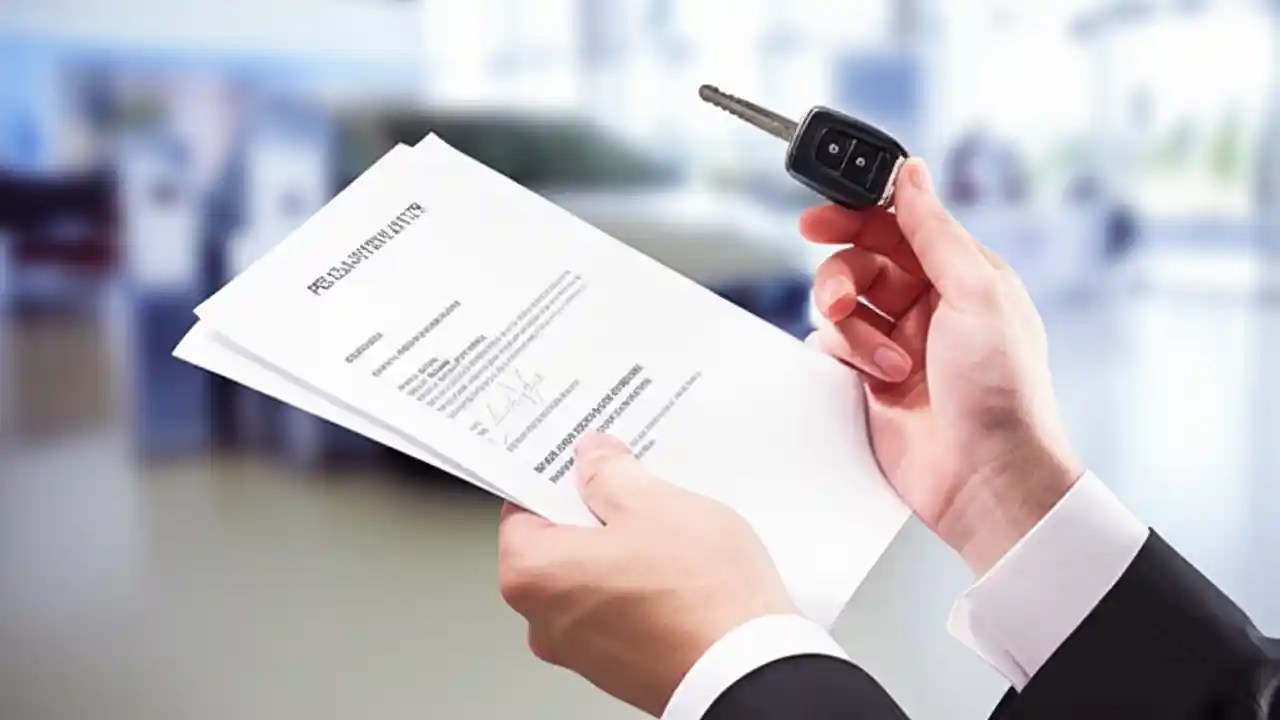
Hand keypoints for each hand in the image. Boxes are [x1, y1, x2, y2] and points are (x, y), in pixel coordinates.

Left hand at [497, 433, 793, 715]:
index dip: (561, 477)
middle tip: (641, 491)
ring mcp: (582, 651)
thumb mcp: (651, 503)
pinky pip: (619, 608)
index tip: (590, 461)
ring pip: (593, 576)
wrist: (749, 670)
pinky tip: (682, 571)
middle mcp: (544, 621)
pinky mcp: (620, 666)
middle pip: (560, 544)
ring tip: (673, 535)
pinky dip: (642, 586)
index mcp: (533, 574)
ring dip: (625, 550)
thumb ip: (609, 473)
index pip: (523, 507)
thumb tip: (592, 459)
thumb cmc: (698, 594)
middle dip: (598, 513)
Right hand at [801, 159, 1082, 574]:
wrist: (986, 477)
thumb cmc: (1002, 390)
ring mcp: (899, 343)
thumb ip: (935, 230)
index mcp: (962, 276)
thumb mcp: (976, 293)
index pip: (898, 224)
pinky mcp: (871, 381)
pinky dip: (848, 358)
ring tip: (883, 360)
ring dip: (854, 329)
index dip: (856, 214)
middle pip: (861, 262)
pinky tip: (879, 380)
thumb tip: (912, 172)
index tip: (820, 217)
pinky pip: (833, 348)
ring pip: (842, 305)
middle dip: (843, 276)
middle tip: (838, 296)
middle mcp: (929, 305)